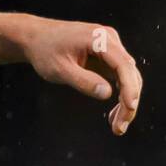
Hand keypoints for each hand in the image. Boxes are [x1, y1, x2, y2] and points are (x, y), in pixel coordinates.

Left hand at [21, 17, 142, 134]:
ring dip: (126, 101)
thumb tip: (107, 93)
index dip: (130, 88)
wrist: (35, 38)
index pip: (124, 65)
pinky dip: (120, 95)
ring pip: (128, 77)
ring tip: (116, 125)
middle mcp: (110, 39)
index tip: (130, 107)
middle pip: (130, 73)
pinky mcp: (107, 55)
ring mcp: (110, 47)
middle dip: (128, 102)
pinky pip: (120, 76)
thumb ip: (82, 80)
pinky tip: (113, 114)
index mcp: (99, 38)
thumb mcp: (59, 69)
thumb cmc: (44, 51)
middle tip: (119, 128)